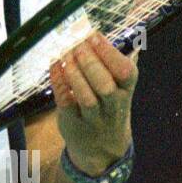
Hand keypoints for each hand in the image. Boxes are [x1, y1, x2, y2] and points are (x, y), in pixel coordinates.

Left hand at [48, 30, 138, 175]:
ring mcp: (93, 118)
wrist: (101, 149)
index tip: (93, 36)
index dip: (110, 53)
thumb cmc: (108, 106)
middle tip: (76, 44)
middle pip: (105, 85)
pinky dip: (59, 82)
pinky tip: (54, 65)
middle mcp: (113, 107)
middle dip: (90, 62)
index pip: (126, 72)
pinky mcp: (73, 123)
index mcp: (127, 92)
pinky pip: (66, 103)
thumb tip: (101, 33)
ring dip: (74, 73)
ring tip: (65, 53)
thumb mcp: (119, 88)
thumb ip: (113, 63)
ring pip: (87, 97)